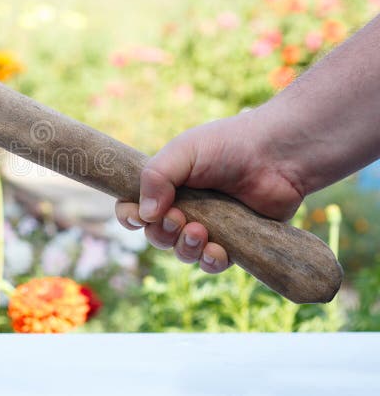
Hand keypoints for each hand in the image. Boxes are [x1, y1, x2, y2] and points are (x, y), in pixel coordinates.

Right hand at [115, 110, 305, 272]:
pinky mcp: (235, 242)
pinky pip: (213, 264)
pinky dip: (210, 261)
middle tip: (179, 218)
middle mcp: (185, 208)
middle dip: (162, 234)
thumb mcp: (183, 151)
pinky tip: (217, 250)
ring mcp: (210, 226)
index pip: (134, 209)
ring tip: (201, 232)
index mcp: (167, 186)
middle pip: (157, 236)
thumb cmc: (229, 145)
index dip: (130, 217)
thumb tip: (145, 215)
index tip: (139, 216)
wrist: (278, 155)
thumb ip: (155, 177)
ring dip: (185, 248)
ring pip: (183, 253)